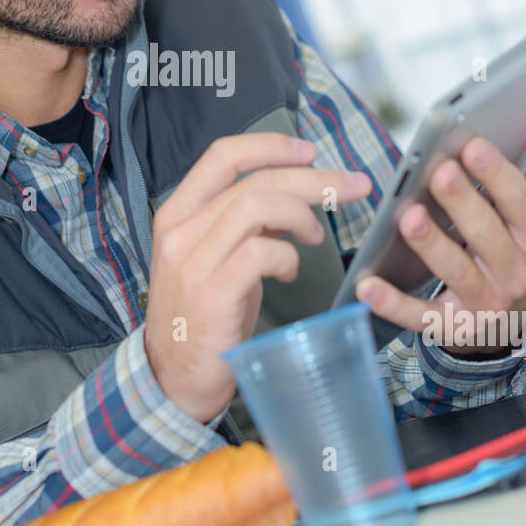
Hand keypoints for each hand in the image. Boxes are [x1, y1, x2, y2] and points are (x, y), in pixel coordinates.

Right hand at [143, 133, 371, 419]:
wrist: (173, 379)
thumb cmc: (202, 317)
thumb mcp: (216, 259)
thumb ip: (243, 225)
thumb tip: (291, 197)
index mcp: (176, 214)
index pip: (222, 156)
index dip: (270, 146)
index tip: (309, 151)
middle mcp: (179, 231)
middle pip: (254, 181)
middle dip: (312, 179)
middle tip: (352, 187)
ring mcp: (192, 262)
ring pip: (257, 206)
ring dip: (301, 215)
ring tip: (315, 237)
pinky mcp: (212, 293)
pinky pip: (260, 252)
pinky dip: (287, 256)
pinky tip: (291, 271)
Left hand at [354, 93, 525, 354]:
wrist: (505, 318)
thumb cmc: (514, 241)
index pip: (524, 201)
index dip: (500, 175)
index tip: (475, 145)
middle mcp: (517, 269)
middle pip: (488, 233)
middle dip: (464, 202)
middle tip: (440, 173)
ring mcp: (484, 300)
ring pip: (457, 270)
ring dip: (432, 245)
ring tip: (408, 216)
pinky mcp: (452, 327)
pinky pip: (420, 315)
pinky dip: (393, 303)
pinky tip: (367, 285)